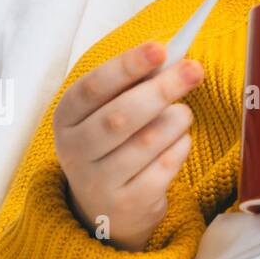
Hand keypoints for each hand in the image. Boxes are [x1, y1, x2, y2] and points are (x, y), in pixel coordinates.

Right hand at [53, 41, 203, 251]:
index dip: (127, 66)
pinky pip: (166, 166)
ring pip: (148, 141)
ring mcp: (100, 182)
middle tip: (194, 70)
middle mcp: (75, 152)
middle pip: (121, 116)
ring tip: (183, 113)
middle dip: (162, 89)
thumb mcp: (106, 114)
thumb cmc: (112, 146)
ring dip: (176, 119)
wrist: (105, 210)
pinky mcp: (130, 203)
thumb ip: (132, 86)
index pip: (93, 87)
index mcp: (65, 119)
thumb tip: (171, 57)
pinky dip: (180, 146)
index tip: (160, 48)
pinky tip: (179, 140)